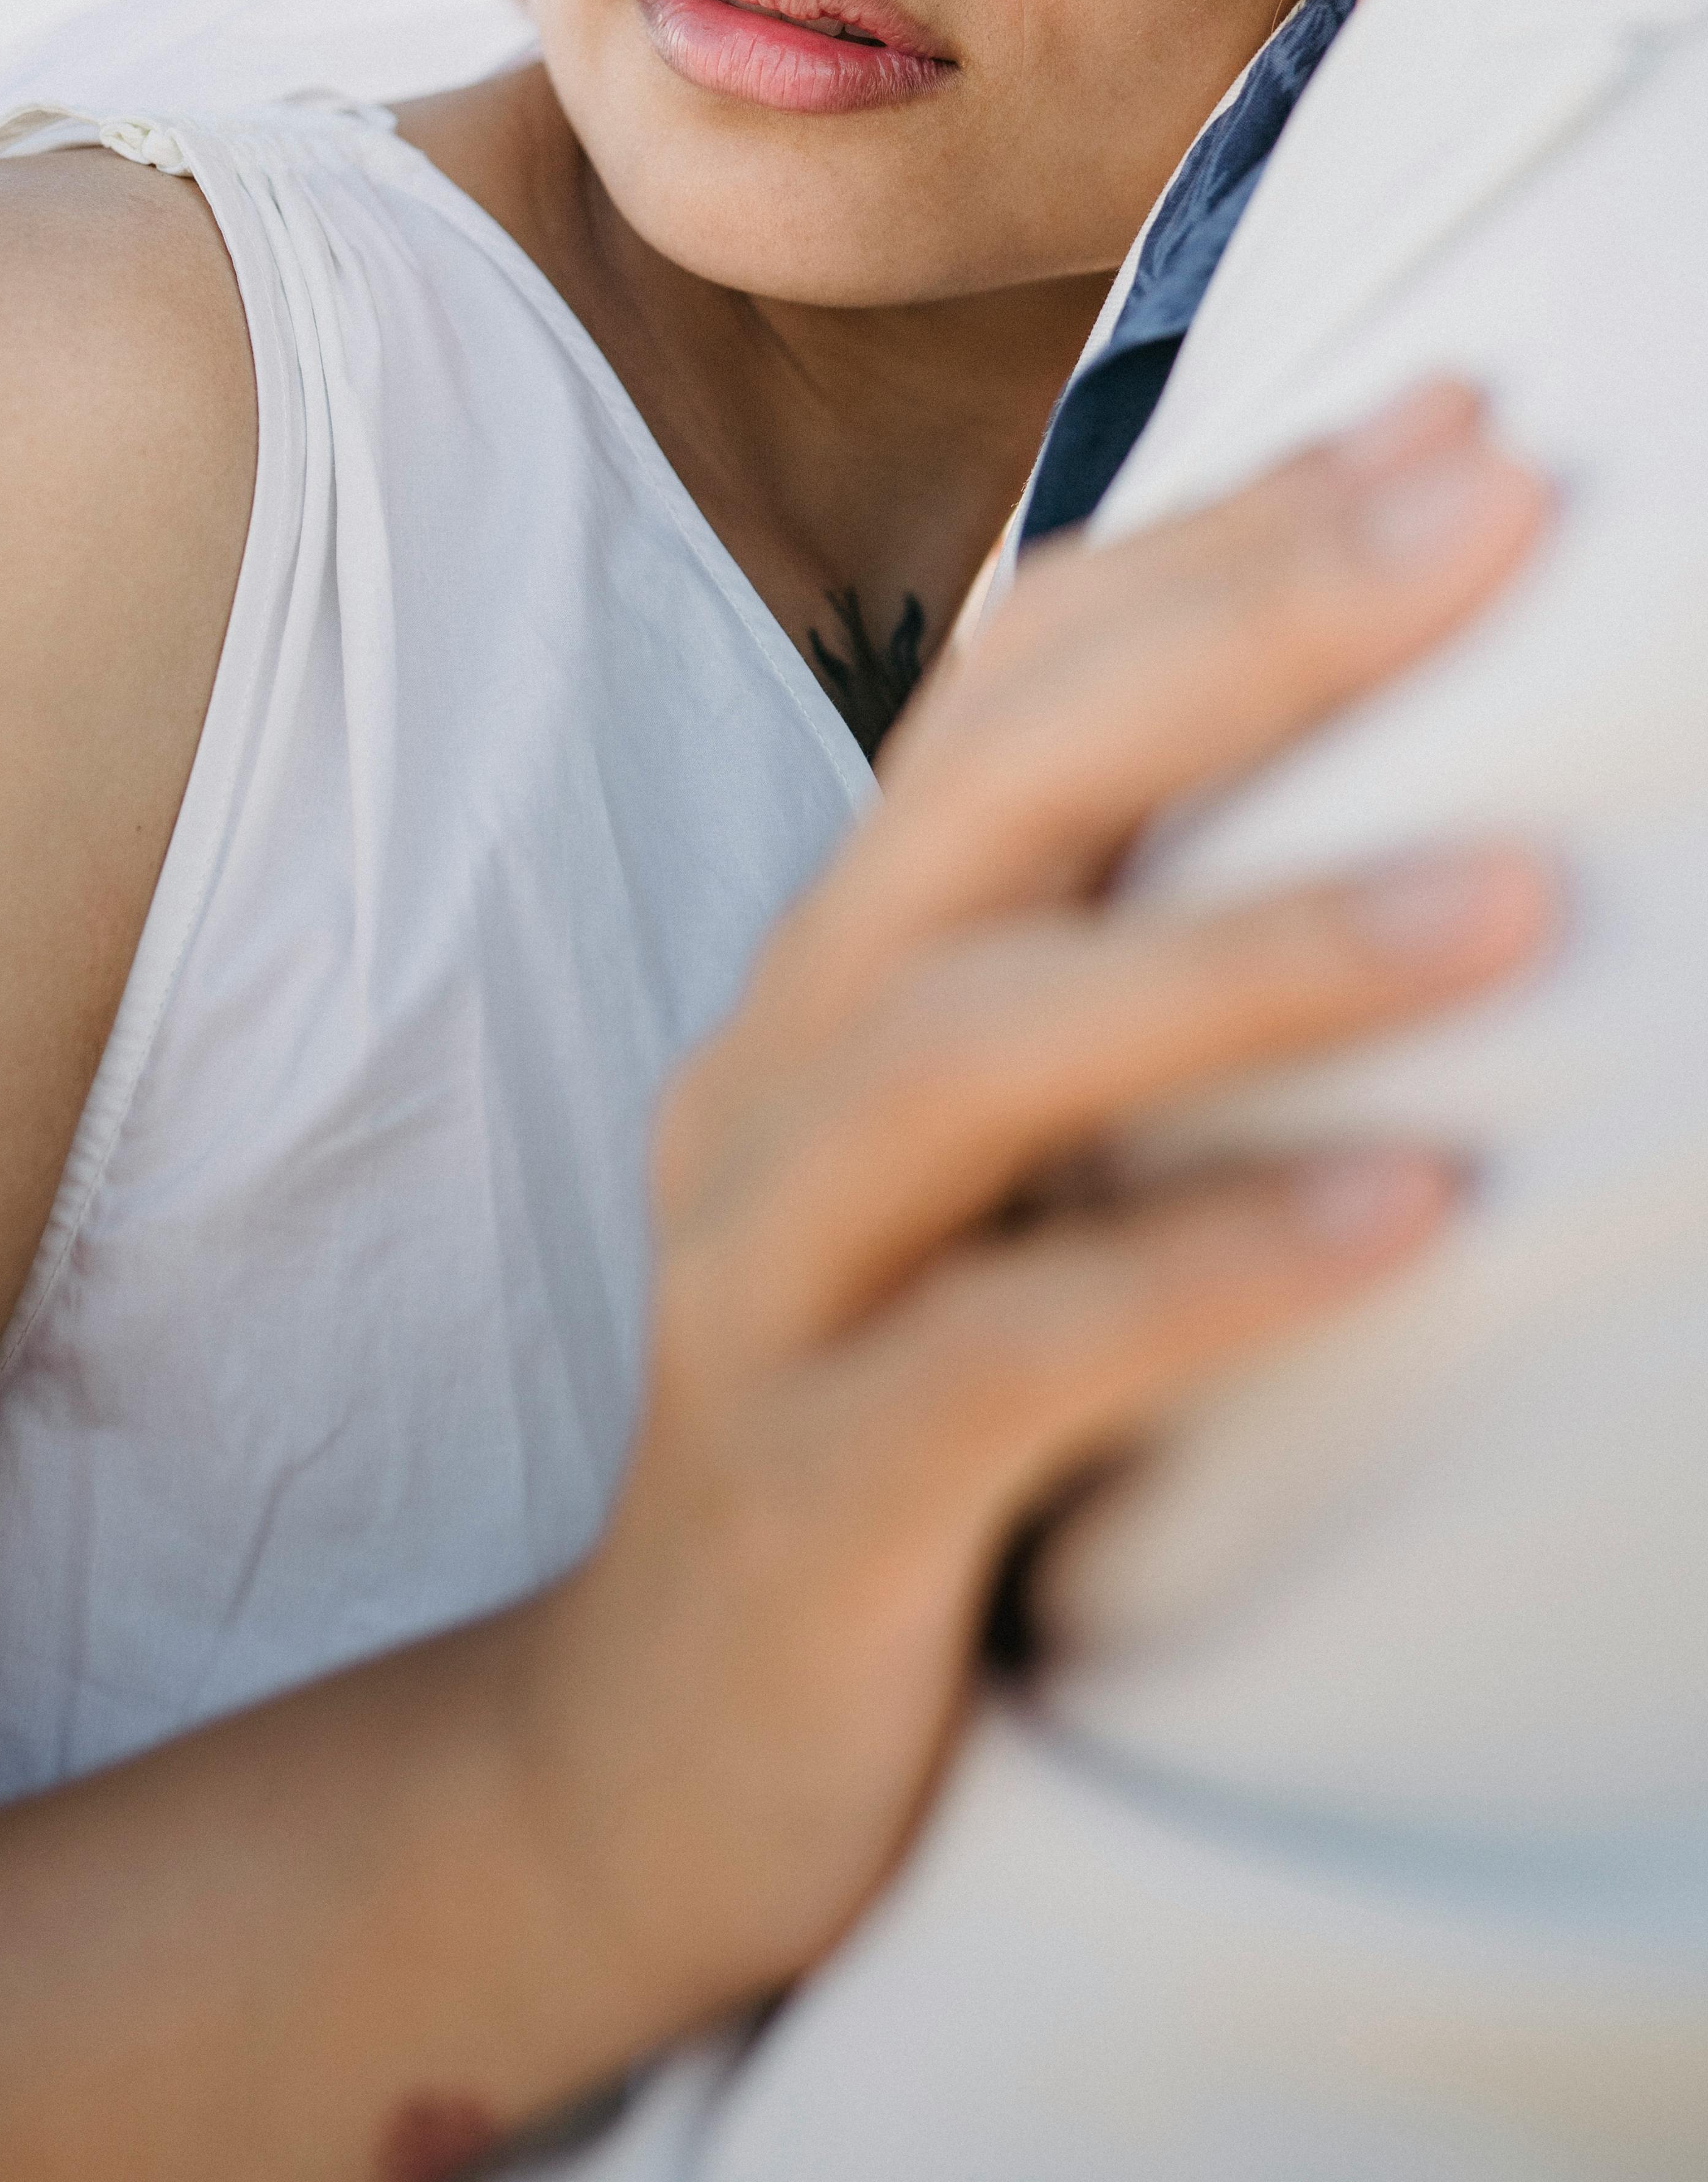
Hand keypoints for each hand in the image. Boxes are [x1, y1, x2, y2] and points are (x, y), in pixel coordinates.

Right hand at [494, 381, 1553, 2033]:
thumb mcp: (1003, 1162)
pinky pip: (1006, 1352)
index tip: (1461, 426)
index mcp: (842, 970)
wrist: (657, 1755)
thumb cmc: (897, 1405)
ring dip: (1255, 955)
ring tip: (1524, 891)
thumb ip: (1116, 976)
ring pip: (981, 1052)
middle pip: (992, 799)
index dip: (1230, 535)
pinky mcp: (808, 1487)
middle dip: (1252, 635)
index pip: (1018, 683)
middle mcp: (781, 1072)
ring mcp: (769, 1275)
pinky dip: (1211, 1265)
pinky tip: (1419, 1210)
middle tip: (1500, 516)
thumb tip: (1386, 790)